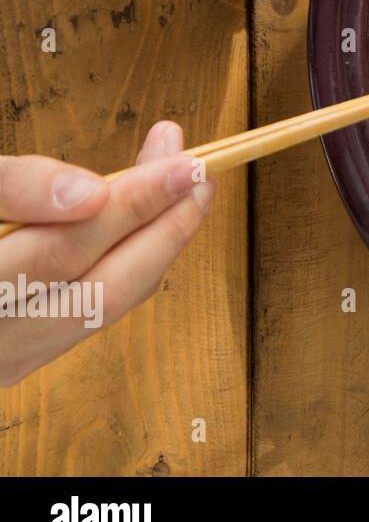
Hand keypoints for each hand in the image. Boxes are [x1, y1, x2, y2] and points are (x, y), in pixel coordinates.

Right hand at [0, 121, 213, 386]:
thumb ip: (9, 185)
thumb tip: (92, 193)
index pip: (63, 250)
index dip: (132, 201)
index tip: (185, 157)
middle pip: (100, 292)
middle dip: (163, 226)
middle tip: (197, 165)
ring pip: (102, 311)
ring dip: (153, 245)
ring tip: (176, 184)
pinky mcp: (10, 364)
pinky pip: (86, 318)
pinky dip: (123, 269)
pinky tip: (138, 226)